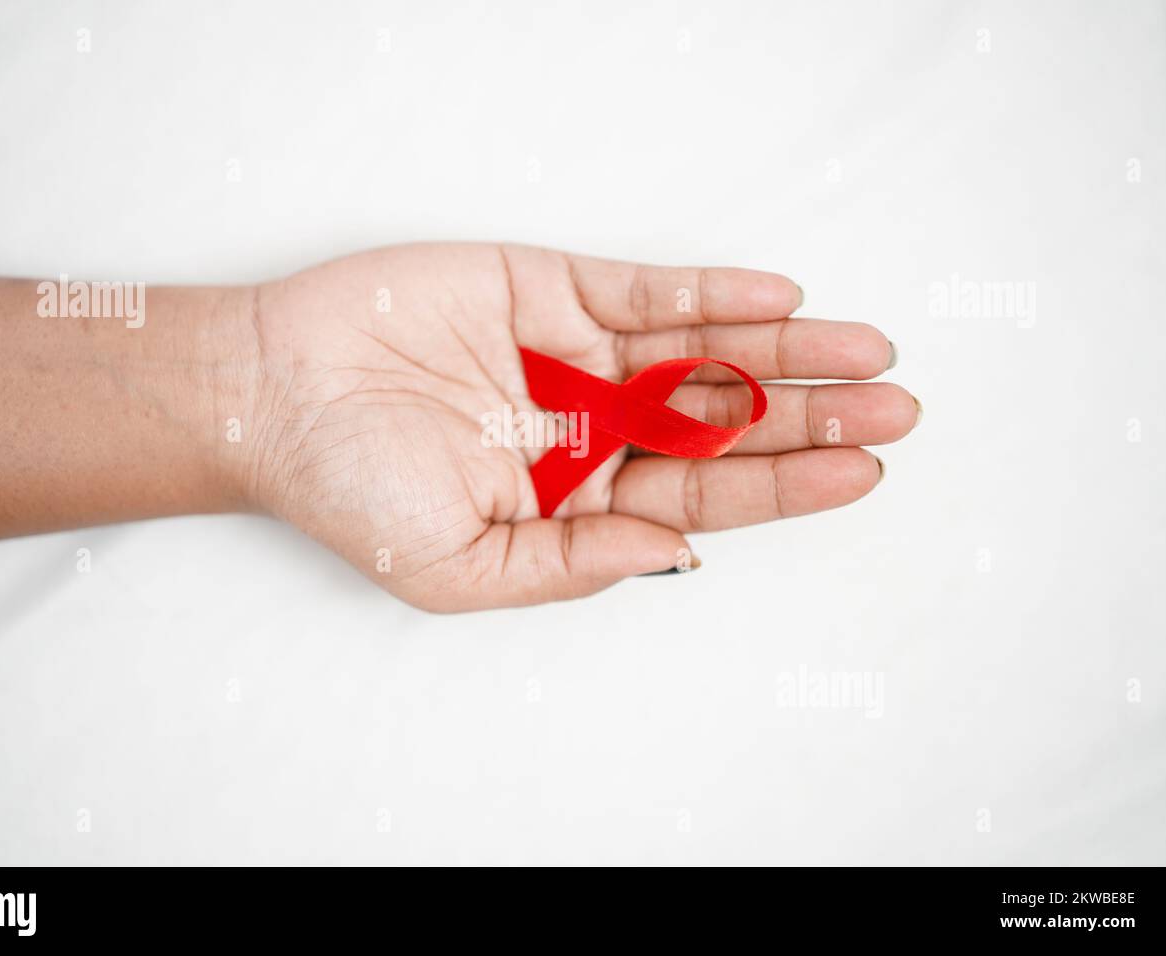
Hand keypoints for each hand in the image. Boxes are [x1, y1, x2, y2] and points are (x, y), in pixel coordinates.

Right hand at [247, 243, 917, 610]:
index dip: (784, 484)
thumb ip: (571, 564)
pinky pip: (644, 290)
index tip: (862, 471)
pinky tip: (775, 298)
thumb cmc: (351, 490)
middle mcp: (592, 424)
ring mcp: (575, 352)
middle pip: (723, 420)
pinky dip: (708, 293)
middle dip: (810, 415)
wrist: (270, 394)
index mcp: (578, 497)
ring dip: (782, 351)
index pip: (703, 495)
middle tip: (895, 410)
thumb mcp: (457, 570)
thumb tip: (675, 558)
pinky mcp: (547, 286)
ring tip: (864, 353)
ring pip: (701, 350)